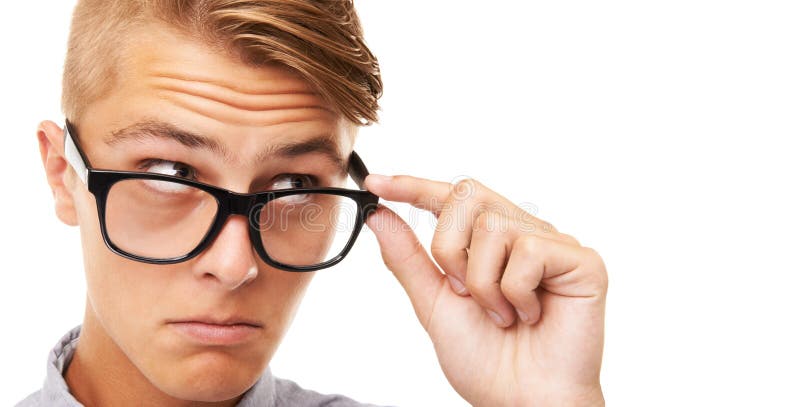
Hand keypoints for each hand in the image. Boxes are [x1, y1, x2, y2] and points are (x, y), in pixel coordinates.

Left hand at [364, 174, 606, 406]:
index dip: (414, 186)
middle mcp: (522, 235)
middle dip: (449, 247)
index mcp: (489, 244)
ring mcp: (553, 245)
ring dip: (482, 282)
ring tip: (501, 314)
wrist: (522, 402)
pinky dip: (515, 292)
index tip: (375, 182)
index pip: (450, 198)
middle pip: (468, 195)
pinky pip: (529, 250)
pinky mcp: (582, 261)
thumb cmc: (486, 360)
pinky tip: (529, 315)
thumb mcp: (434, 304)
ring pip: (493, 226)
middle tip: (461, 292)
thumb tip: (380, 216)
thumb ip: (409, 259)